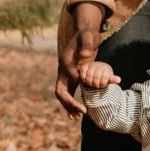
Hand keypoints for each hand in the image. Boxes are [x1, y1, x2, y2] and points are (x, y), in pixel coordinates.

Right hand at [53, 2, 108, 116]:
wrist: (83, 32)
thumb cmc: (87, 35)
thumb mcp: (88, 37)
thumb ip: (87, 45)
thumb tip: (86, 56)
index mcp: (66, 63)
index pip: (71, 82)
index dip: (77, 94)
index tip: (85, 105)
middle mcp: (63, 70)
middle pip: (61, 91)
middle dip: (69, 104)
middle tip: (81, 113)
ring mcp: (65, 74)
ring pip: (63, 94)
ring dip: (68, 106)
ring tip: (77, 118)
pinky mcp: (71, 76)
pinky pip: (68, 92)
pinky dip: (71, 103)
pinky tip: (77, 112)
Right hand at [79, 61, 119, 87]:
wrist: (97, 70)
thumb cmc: (103, 76)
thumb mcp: (109, 79)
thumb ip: (113, 79)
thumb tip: (119, 80)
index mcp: (106, 68)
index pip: (105, 77)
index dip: (102, 84)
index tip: (102, 85)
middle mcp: (99, 65)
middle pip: (96, 77)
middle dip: (96, 84)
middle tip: (96, 85)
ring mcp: (91, 65)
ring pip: (89, 75)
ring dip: (90, 82)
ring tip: (91, 84)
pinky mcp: (85, 66)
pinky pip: (83, 73)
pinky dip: (84, 78)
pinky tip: (86, 80)